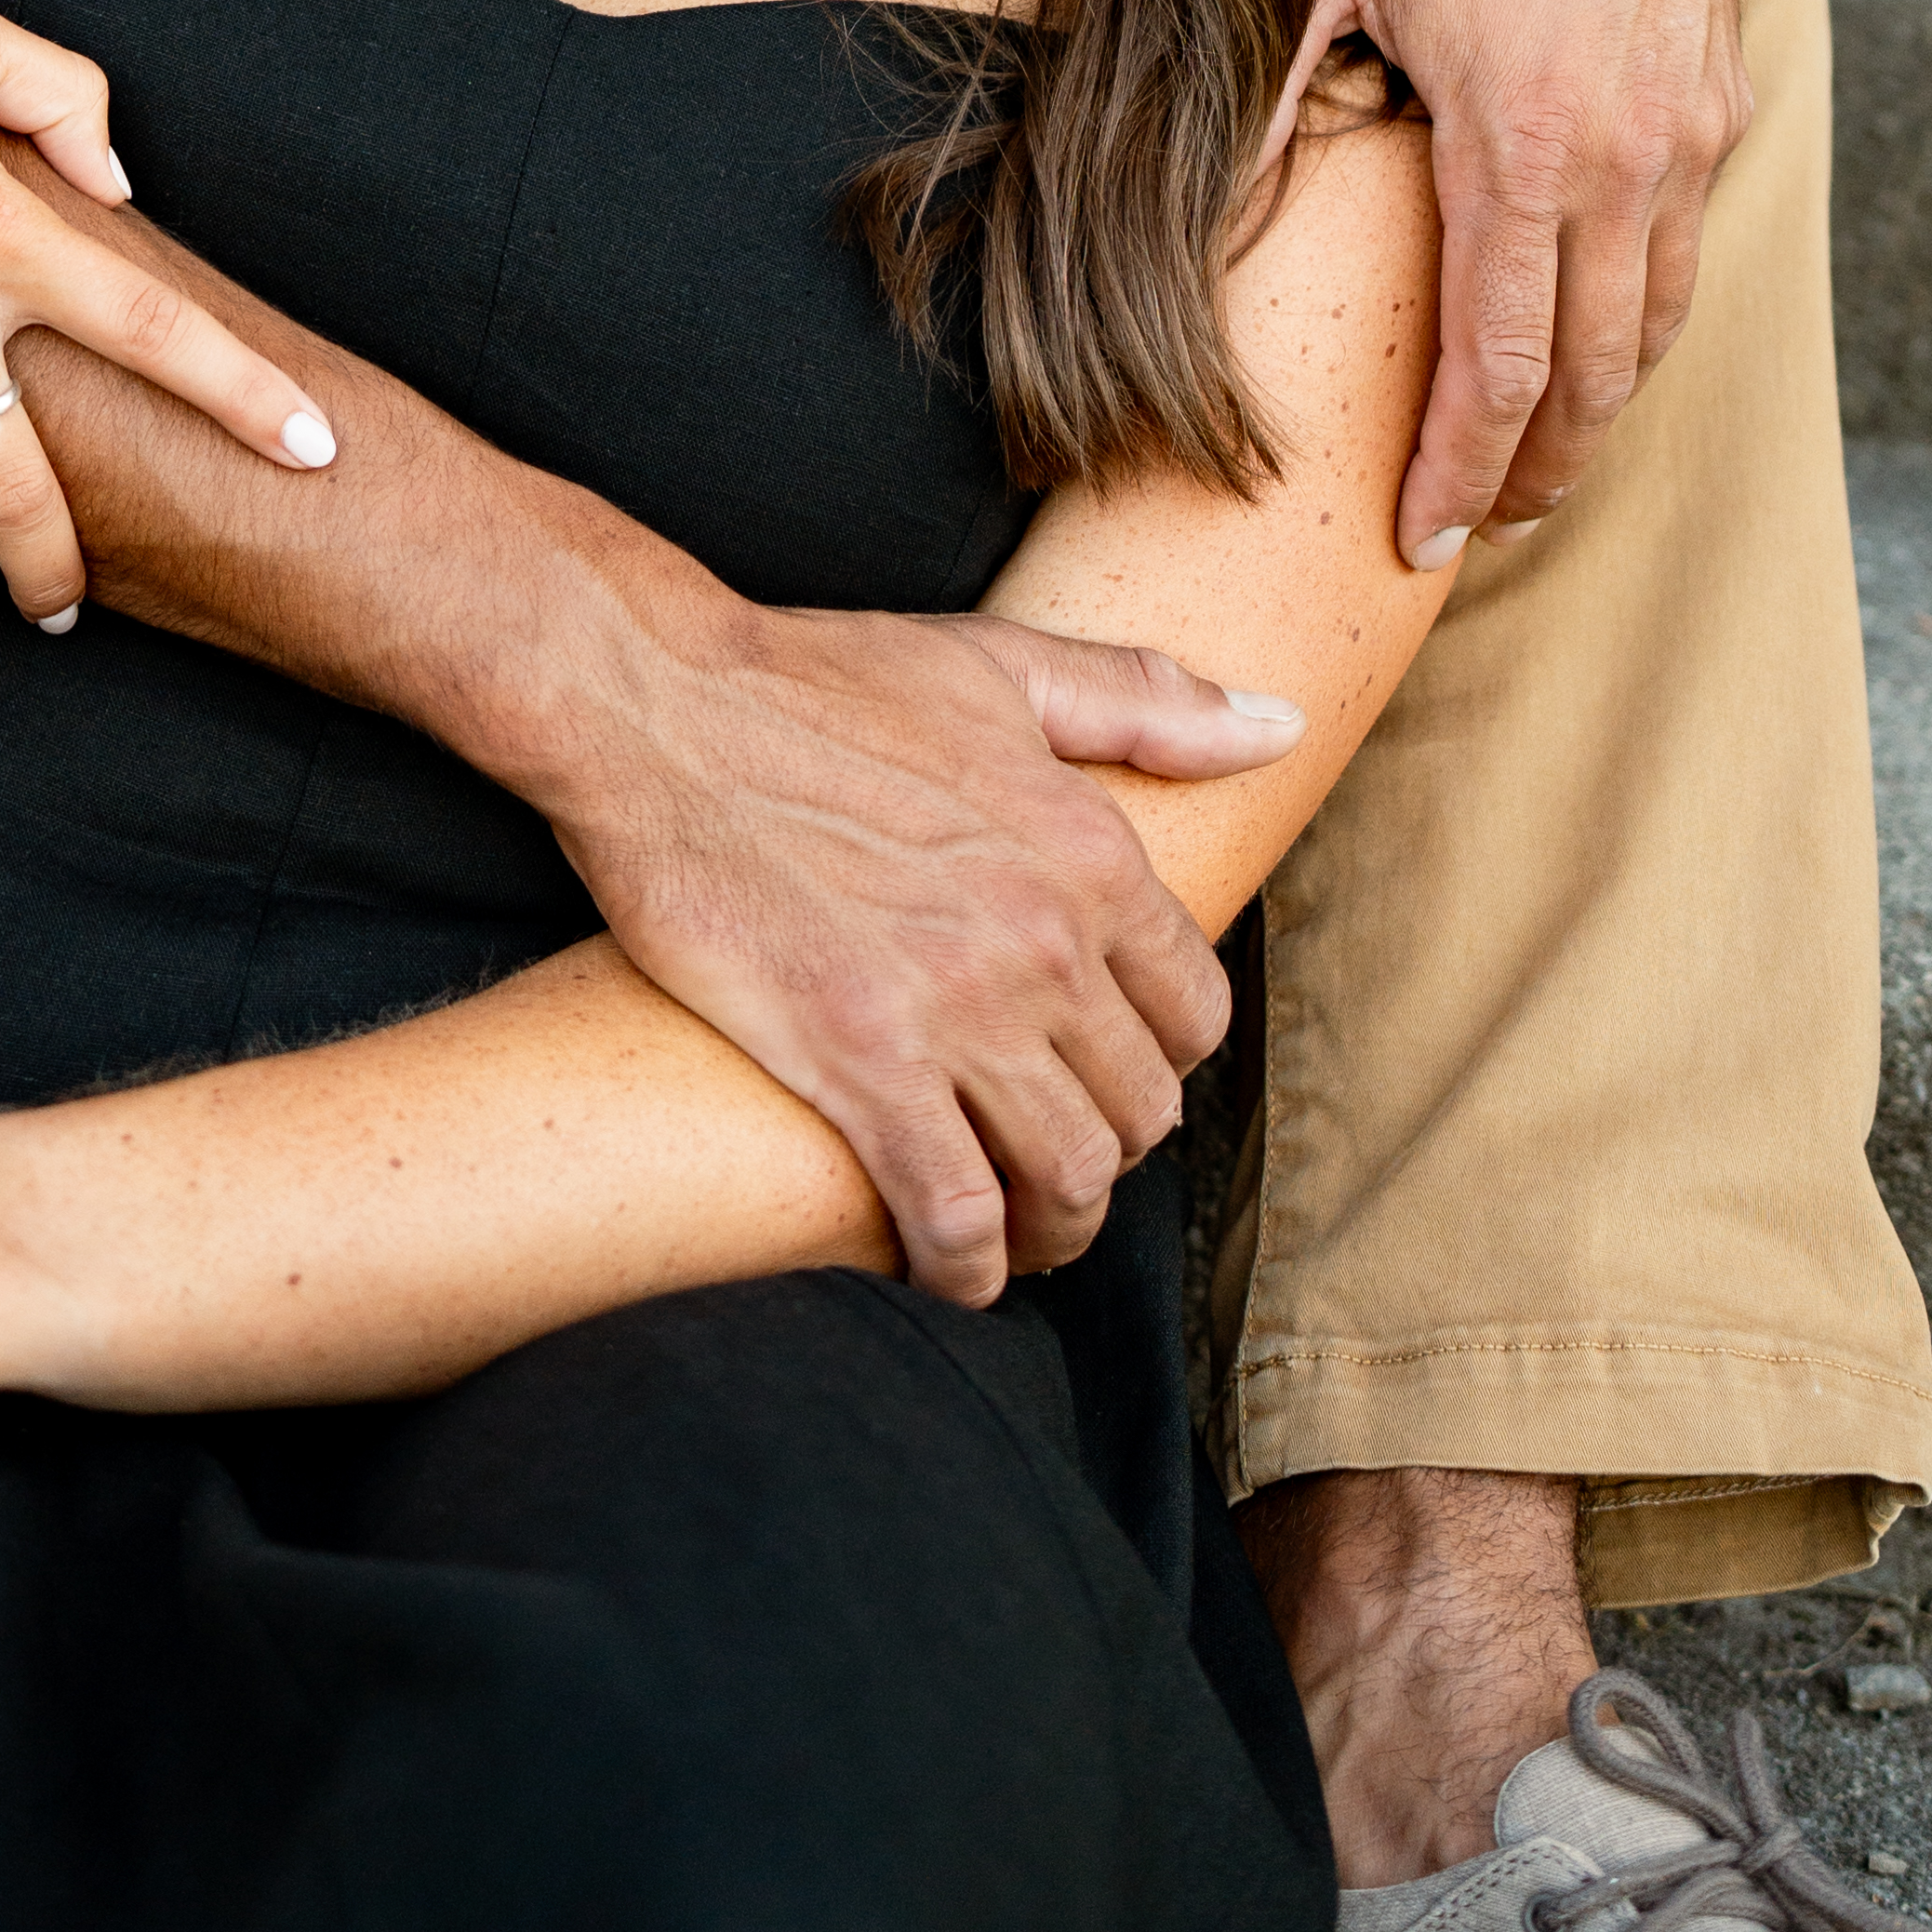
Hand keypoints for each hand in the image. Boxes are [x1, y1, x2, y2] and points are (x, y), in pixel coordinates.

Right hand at [529, 589, 1290, 1304]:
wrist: (653, 704)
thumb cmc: (810, 679)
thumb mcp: (996, 665)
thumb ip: (1145, 702)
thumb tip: (1278, 726)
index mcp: (1088, 849)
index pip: (1193, 1015)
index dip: (1155, 1062)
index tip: (1100, 1072)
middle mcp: (1044, 939)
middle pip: (1138, 1111)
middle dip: (1104, 1149)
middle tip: (1045, 1154)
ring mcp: (957, 1008)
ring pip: (1069, 1178)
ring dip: (1051, 1227)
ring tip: (1011, 1229)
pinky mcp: (861, 1064)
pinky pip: (957, 1214)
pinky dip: (964, 1266)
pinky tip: (943, 1265)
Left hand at [1285, 0, 1743, 567]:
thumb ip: (1267, 102)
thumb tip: (1186, 221)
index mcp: (1524, 142)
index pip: (1498, 361)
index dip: (1464, 467)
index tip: (1425, 537)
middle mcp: (1630, 153)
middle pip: (1593, 370)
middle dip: (1540, 466)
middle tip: (1487, 524)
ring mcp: (1691, 124)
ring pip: (1658, 318)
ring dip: (1602, 402)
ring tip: (1543, 454)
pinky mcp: (1724, 89)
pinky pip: (1690, 241)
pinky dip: (1646, 312)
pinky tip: (1596, 330)